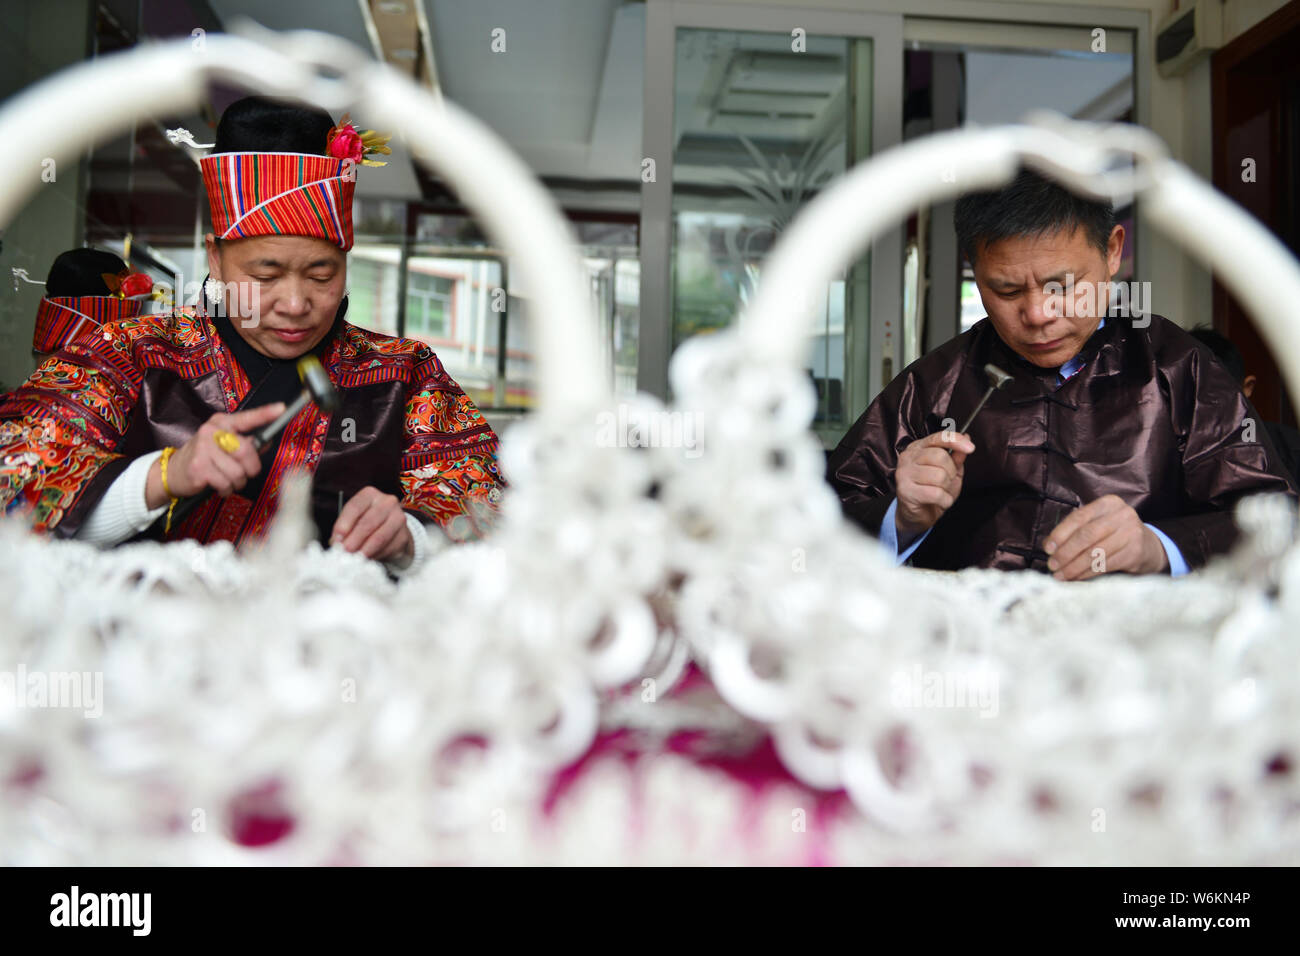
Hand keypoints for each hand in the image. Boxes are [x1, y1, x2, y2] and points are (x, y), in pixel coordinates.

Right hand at [146, 402, 284, 505]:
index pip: (246, 418)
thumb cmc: (204, 457)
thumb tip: (267, 441)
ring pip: (238, 472)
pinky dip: (226, 489)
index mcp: (221, 423)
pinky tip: (218, 486)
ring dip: (238, 482)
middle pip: (246, 451)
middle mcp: (212, 431)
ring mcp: (203, 448)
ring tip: (227, 480)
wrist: (172, 471)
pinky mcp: (199, 467)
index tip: (281, 409)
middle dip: (251, 468)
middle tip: (245, 473)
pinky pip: (226, 483)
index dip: (265, 414)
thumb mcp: (223, 444)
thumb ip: (246, 443)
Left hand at [329, 486, 412, 562]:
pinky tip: (367, 559)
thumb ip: (345, 530)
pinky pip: (388, 548)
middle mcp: (387, 502)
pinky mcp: (404, 535)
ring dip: (364, 550)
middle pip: (367, 522)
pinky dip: (375, 556)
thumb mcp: (354, 521)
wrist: (393, 531)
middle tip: (344, 552)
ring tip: (354, 559)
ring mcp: (398, 517)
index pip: (355, 507)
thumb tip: (336, 543)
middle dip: (354, 540)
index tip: (336, 540)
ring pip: (379, 537)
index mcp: (370, 494)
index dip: (343, 524)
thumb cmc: (368, 524)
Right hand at [894, 430, 974, 542]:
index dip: (955, 440)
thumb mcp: (950, 471)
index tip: (970, 447)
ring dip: (946, 488)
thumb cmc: (932, 490)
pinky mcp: (905, 491)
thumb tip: (966, 438)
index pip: (937, 437)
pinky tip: (939, 501)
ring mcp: (904, 474)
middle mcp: (908, 458)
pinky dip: (944, 500)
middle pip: (939, 456)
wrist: (918, 515)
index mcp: (918, 448)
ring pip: (939, 476)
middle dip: (951, 471)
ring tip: (940, 492)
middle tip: (947, 480)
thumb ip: (956, 456)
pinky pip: (935, 493)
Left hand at [1044, 494, 1168, 579]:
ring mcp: (1131, 533)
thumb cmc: (1114, 534)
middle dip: (1066, 552)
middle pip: (1086, 535)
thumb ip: (1074, 530)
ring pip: (1095, 553)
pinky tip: (1076, 578)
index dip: (1060, 534)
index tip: (1048, 548)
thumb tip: (1049, 545)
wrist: (1147, 546)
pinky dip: (1087, 573)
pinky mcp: (1135, 552)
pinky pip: (1104, 565)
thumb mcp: (1096, 524)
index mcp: (1108, 503)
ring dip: (1074, 567)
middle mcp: (1122, 515)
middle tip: (1052, 565)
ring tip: (1060, 575)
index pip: (1079, 518)